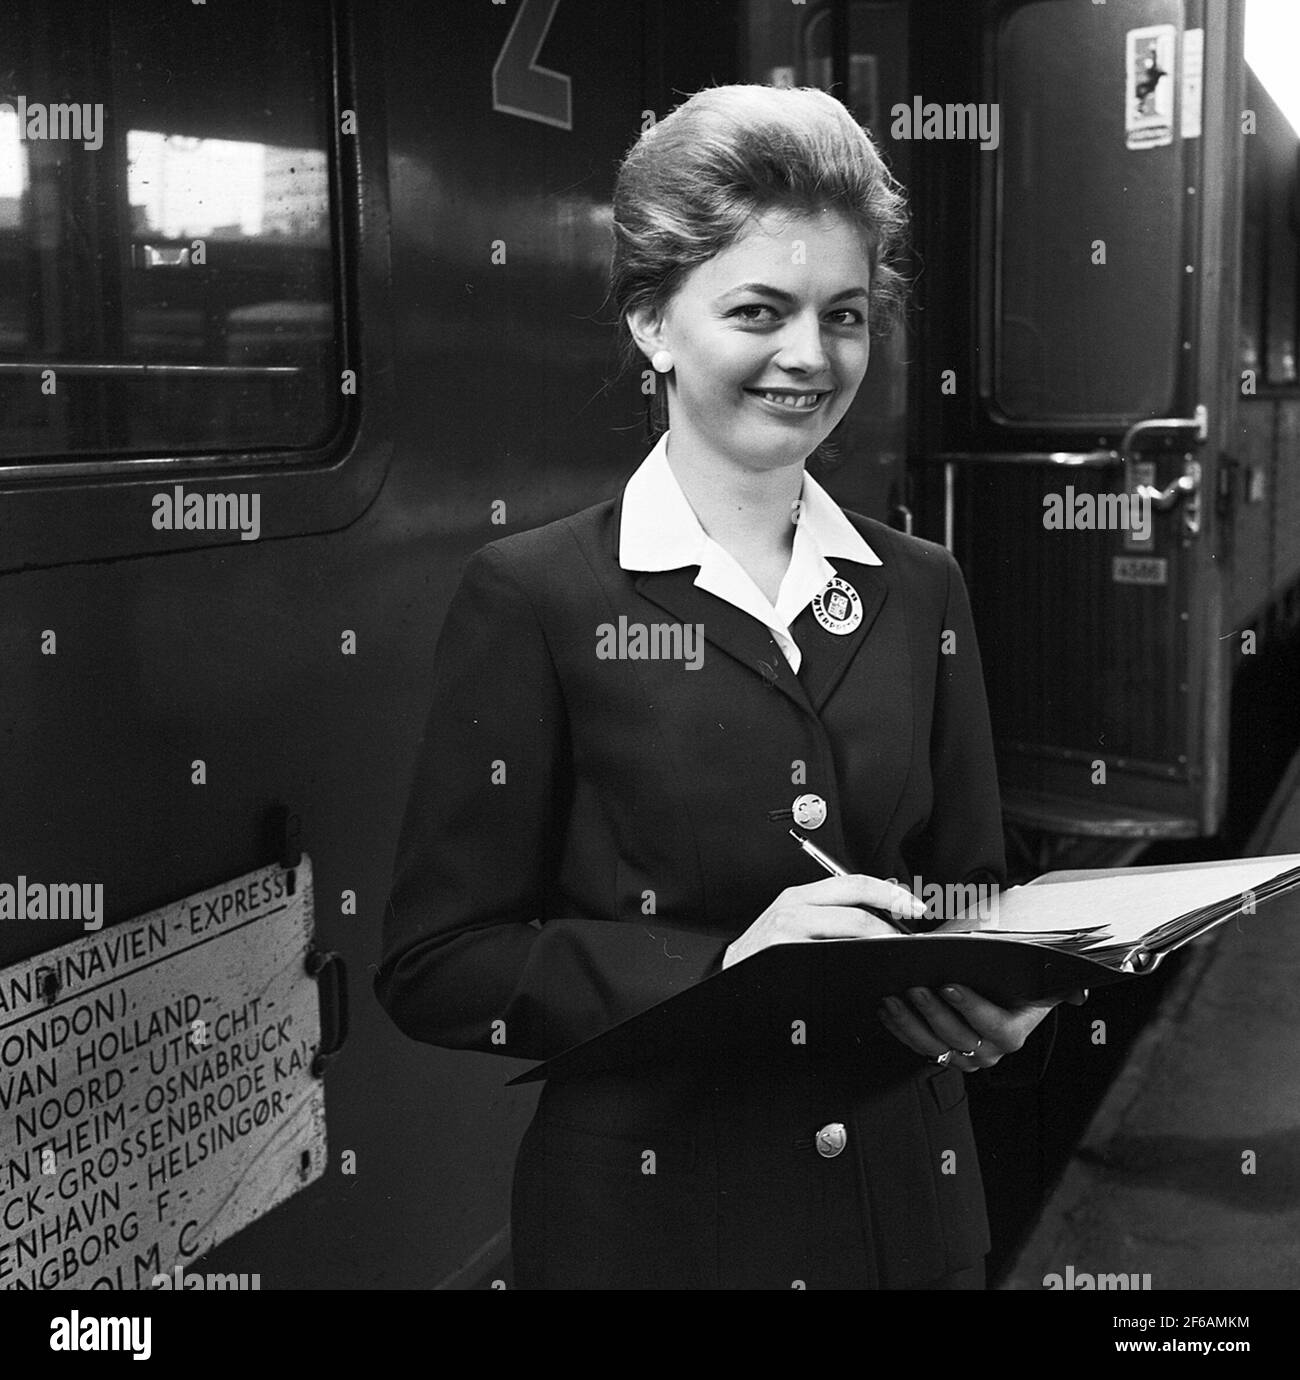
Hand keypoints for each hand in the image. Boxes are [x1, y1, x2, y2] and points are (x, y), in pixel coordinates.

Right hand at [723, 875, 926, 969]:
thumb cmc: (766, 957)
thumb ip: (827, 918)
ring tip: (893, 950)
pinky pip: (832, 950)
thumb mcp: (792, 927)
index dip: (888, 892)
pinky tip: (866, 965)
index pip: (853, 883)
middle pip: (856, 900)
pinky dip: (856, 957)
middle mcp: (793, 906)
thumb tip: (878, 919)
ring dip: (878, 937)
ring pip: (849, 924)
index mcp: (799, 896)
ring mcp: (787, 928)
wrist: (728, 982)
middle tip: (912, 928)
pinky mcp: (785, 950)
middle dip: (891, 913)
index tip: (914, 906)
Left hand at [876, 983, 1088, 1069]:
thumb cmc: (1013, 982)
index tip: (950, 986)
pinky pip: (916, 1045)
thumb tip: (1080, 994)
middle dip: (933, 1013)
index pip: (995, 1027)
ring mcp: (962, 1054)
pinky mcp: (939, 1051)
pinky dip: (899, 1028)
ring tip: (894, 999)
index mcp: (1014, 1031)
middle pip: (958, 1038)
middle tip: (915, 988)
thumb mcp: (1039, 980)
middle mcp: (989, 1050)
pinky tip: (887, 1010)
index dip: (971, 1008)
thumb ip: (1061, 984)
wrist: (997, 992)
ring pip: (932, 1046)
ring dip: (909, 1023)